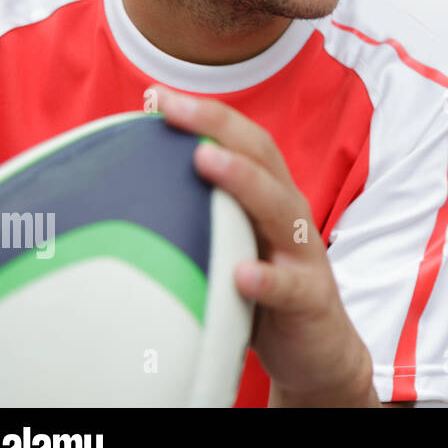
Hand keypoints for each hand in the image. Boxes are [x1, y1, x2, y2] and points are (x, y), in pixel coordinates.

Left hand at [151, 85, 376, 405]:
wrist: (319, 351)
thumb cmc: (265, 291)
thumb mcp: (233, 245)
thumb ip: (202, 216)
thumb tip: (127, 191)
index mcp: (272, 198)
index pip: (245, 141)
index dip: (208, 114)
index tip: (157, 96)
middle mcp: (291, 216)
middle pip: (264, 158)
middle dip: (219, 126)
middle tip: (173, 108)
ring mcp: (304, 255)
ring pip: (280, 209)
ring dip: (244, 182)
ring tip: (205, 160)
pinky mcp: (310, 299)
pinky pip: (289, 286)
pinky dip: (267, 279)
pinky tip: (241, 275)